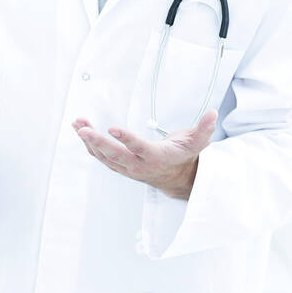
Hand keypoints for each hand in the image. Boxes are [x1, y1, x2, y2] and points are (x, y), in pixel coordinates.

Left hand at [71, 110, 218, 200]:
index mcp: (156, 158)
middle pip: (115, 155)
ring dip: (89, 141)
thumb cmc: (185, 156)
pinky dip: (90, 144)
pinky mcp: (120, 167)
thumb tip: (213, 113)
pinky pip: (102, 157)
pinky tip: (81, 130)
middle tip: (84, 129)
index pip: (139, 148)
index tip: (113, 128)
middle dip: (98, 142)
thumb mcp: (198, 143)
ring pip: (104, 156)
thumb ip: (205, 129)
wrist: (177, 179)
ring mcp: (127, 168)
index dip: (126, 139)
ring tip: (78, 124)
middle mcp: (139, 166)